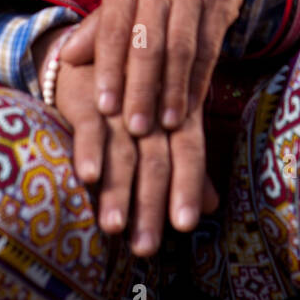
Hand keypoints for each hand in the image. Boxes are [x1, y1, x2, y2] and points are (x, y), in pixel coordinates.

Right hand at [49, 57, 219, 254]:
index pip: (190, 154)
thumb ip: (188, 165)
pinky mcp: (89, 96)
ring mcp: (120, 104)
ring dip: (117, 190)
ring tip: (114, 226)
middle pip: (155, 162)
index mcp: (178, 116)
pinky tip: (88, 176)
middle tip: (145, 247)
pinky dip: (89, 150)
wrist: (96, 52)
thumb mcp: (166, 129)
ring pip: (122, 151)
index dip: (188, 189)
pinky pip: (90, 126)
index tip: (185, 226)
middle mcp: (153, 111)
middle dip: (150, 206)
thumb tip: (211, 207)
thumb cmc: (137, 102)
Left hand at [58, 0, 245, 137]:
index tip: (104, 109)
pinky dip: (197, 81)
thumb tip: (64, 59)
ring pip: (180, 48)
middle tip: (136, 127)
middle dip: (141, 88)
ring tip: (165, 124)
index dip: (109, 71)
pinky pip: (208, 47)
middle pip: (147, 43)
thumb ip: (99, 28)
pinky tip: (191, 106)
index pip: (112, 30)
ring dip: (172, 90)